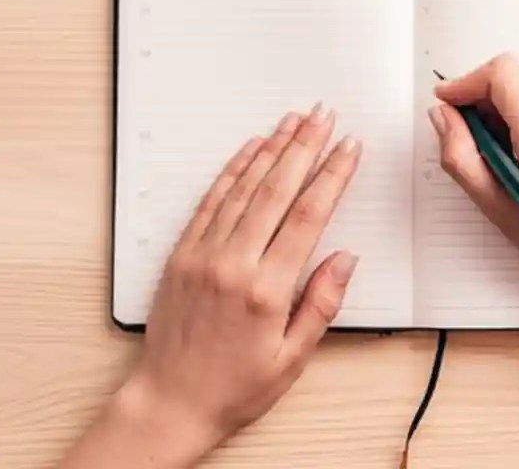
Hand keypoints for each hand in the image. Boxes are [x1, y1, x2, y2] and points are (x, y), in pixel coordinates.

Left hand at [63, 104, 362, 467]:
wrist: (169, 402)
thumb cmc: (233, 387)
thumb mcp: (293, 357)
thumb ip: (321, 303)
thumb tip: (345, 258)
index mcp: (266, 291)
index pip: (308, 216)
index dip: (332, 175)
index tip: (348, 148)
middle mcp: (232, 264)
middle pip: (277, 190)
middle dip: (305, 146)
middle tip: (324, 116)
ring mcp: (203, 255)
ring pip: (244, 188)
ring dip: (272, 148)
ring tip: (295, 121)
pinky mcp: (181, 254)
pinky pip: (211, 201)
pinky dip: (233, 170)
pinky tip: (251, 149)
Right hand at [427, 54, 518, 308]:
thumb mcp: (495, 205)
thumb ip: (460, 154)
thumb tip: (444, 116)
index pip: (502, 73)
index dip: (466, 82)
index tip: (446, 103)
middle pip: (514, 76)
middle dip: (481, 97)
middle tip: (465, 135)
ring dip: (501, 108)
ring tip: (495, 154)